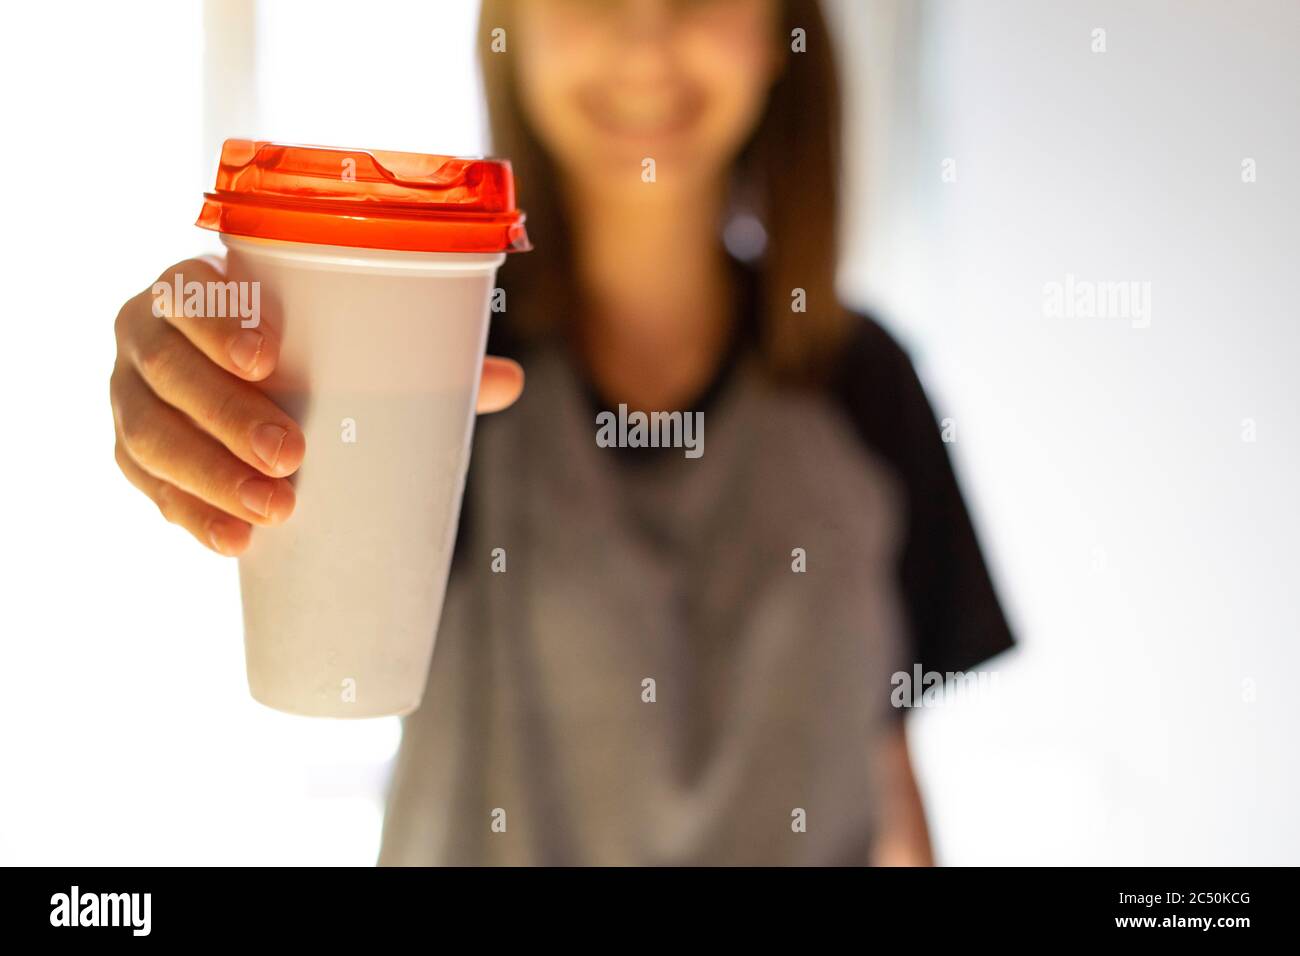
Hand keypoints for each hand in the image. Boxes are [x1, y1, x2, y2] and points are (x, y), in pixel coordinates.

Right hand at [110, 256, 523, 556]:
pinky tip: (233, 544)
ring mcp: (129, 394)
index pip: (190, 289)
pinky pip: (145, 487)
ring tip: (272, 512)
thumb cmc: (307, 351)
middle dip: (224, 414)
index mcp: (198, 285)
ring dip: (206, 476)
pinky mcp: (134, 454)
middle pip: (167, 368)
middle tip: (291, 457)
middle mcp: (148, 332)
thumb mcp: (352, 346)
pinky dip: (188, 516)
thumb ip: (424, 359)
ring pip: (146, 433)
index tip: (269, 361)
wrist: (244, 383)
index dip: (218, 323)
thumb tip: (509, 381)